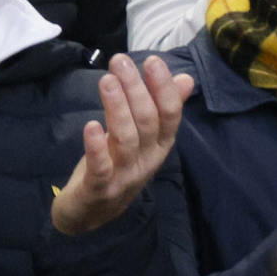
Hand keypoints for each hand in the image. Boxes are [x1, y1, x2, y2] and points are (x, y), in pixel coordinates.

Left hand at [51, 53, 194, 232]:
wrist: (90, 215)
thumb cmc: (117, 167)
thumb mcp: (141, 138)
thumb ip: (161, 109)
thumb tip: (186, 79)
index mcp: (160, 145)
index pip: (170, 113)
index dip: (163, 87)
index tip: (151, 60)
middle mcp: (148, 159)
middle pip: (148, 121)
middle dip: (136, 88)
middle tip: (120, 62)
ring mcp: (125, 176)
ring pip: (127, 138)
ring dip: (117, 107)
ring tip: (106, 80)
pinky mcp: (100, 189)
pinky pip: (102, 167)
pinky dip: (97, 146)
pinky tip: (90, 125)